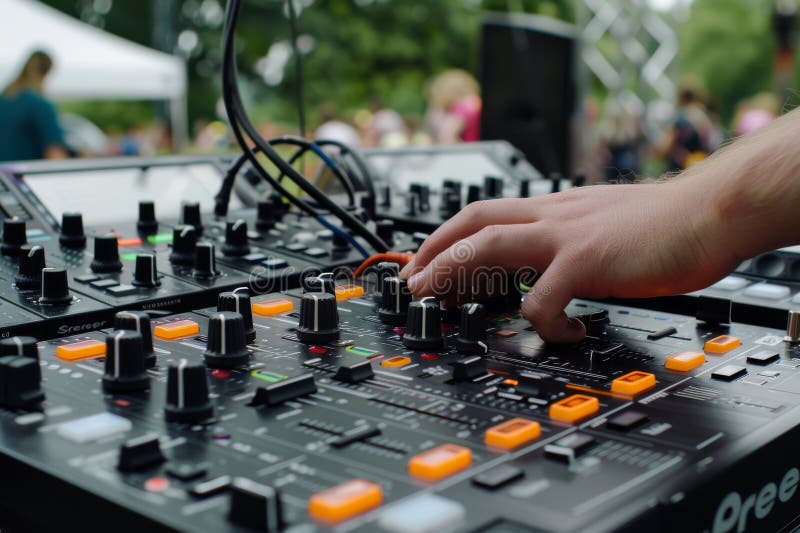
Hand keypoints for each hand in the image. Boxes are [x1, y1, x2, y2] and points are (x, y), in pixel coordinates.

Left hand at [401, 180, 739, 342]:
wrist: (708, 211)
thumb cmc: (664, 223)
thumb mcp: (601, 223)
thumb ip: (570, 239)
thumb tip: (550, 265)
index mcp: (554, 210)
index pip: (486, 213)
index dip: (448, 235)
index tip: (426, 258)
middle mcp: (553, 216)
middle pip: (474, 222)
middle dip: (432, 250)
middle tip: (409, 279)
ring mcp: (567, 235)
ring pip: (489, 244)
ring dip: (451, 270)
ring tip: (431, 297)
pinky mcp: (589, 260)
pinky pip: (545, 297)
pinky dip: (543, 321)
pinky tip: (562, 334)